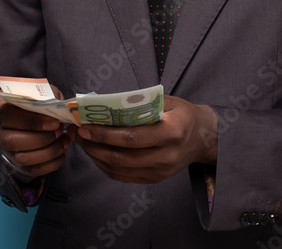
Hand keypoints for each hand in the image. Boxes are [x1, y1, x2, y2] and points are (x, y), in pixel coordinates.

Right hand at [0, 85, 71, 182]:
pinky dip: (51, 164)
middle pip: (11, 140)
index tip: (54, 123)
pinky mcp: (16, 162)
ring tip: (65, 141)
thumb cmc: (37, 99)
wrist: (32, 114)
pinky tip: (63, 152)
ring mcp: (4, 148)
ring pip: (22, 158)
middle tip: (60, 131)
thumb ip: (49, 96)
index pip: (6, 116)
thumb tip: (61, 108)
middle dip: (41, 139)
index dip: (30, 121)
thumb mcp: (43, 90)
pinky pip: (32, 170)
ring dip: (48, 152)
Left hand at [67, 95, 217, 183]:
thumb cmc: (182, 114)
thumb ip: (140, 104)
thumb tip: (105, 105)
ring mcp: (160, 171)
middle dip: (94, 146)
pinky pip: (123, 177)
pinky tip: (96, 153)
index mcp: (171, 132)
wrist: (204, 138)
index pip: (131, 138)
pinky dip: (105, 166)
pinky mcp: (155, 179)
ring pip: (120, 169)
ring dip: (96, 157)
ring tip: (82, 142)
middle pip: (122, 157)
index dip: (105, 134)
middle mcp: (166, 156)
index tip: (85, 126)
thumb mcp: (167, 101)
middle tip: (77, 133)